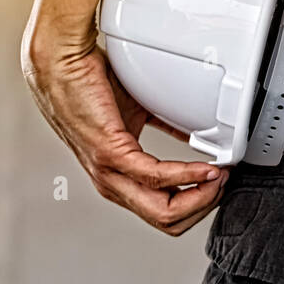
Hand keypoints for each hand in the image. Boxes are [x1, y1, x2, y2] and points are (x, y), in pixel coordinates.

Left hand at [22, 32, 227, 234]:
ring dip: (201, 195)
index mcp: (118, 177)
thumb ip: (167, 130)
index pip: (163, 212)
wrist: (59, 62)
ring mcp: (108, 171)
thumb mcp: (138, 115)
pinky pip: (156, 177)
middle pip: (168, 221)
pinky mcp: (110, 153)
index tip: (218, 182)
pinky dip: (188, 175)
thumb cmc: (90, 84)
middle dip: (204, 205)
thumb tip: (197, 136)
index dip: (197, 203)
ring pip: (163, 210)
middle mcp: (111, 182)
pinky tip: (206, 167)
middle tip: (224, 181)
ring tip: (220, 175)